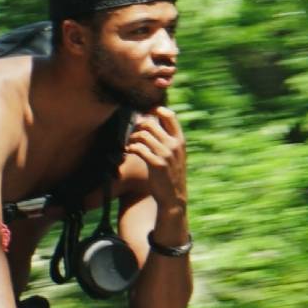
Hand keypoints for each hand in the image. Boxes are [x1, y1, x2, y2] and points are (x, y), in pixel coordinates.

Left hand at [128, 104, 187, 219]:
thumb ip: (167, 139)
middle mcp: (174, 145)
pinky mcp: (156, 164)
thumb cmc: (170, 174)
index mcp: (180, 140)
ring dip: (132, 138)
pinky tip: (128, 152)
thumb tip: (151, 120)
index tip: (145, 114)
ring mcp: (166, 154)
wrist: (173, 197)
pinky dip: (130, 148)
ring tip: (129, 143)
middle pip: (151, 122)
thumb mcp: (175, 155)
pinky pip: (139, 148)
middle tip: (132, 131)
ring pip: (142, 135)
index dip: (155, 110)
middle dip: (138, 125)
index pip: (169, 115)